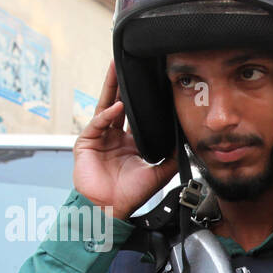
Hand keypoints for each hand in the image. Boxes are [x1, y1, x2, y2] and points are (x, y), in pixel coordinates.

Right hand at [73, 62, 176, 219]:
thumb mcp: (158, 173)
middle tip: (128, 63)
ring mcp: (99, 138)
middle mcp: (114, 137)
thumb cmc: (131, 195)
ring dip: (111, 87)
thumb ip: (172, 156)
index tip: (152, 86)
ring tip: (116, 69)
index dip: (142, 101)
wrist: (110, 209)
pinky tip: (117, 106)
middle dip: (122, 84)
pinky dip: (107, 114)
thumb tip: (186, 141)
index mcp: (130, 143)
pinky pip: (98, 123)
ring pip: (105, 106)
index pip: (136, 116)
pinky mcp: (86, 142)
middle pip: (118, 103)